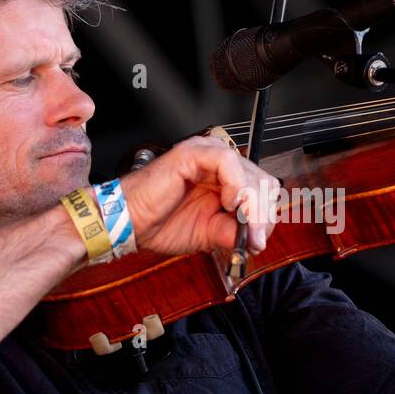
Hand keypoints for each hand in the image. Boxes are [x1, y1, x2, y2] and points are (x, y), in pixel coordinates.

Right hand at [119, 135, 280, 255]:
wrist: (129, 224)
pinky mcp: (192, 153)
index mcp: (224, 179)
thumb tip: (257, 241)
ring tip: (241, 225)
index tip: (258, 240)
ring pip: (249, 172)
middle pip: (261, 181)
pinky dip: (234, 184)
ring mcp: (206, 154)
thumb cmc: (161, 223)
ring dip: (251, 205)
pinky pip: (226, 161)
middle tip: (253, 239)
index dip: (265, 215)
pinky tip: (227, 203)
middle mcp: (218, 164)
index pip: (262, 188)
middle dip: (261, 214)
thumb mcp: (209, 234)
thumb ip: (234, 233)